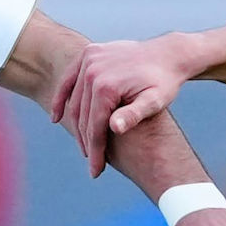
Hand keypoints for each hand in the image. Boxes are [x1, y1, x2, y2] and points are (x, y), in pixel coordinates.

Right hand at [55, 34, 193, 173]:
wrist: (169, 54)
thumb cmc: (164, 82)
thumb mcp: (155, 101)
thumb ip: (134, 114)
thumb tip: (113, 127)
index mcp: (107, 85)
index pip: (95, 126)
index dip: (95, 152)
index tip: (96, 172)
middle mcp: (93, 71)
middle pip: (83, 116)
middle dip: (87, 143)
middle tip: (93, 163)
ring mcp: (89, 60)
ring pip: (75, 101)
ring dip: (77, 125)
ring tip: (84, 145)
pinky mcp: (89, 54)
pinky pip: (69, 80)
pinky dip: (62, 98)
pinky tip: (57, 117)